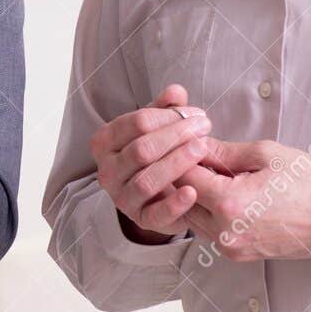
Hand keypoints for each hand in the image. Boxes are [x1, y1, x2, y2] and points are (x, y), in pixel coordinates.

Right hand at [89, 83, 212, 244]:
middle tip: (204, 128)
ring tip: (202, 149)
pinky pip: (156, 213)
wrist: (156, 194)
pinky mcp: (140, 219)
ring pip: (147, 180)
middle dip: (177, 136)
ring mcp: (122, 197)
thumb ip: (165, 108)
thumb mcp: (158, 127)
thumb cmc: (156, 154)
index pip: (136, 123)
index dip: (169, 116)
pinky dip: (175, 204)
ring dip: (177, 163)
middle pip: (142, 149)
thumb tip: (176, 92)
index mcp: (106, 142)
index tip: (197, 114)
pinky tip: (192, 191)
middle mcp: (107, 171)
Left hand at [175, 138, 310, 260]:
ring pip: (193, 218)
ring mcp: (230, 247)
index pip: (184, 176)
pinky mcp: (238, 255)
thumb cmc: (309, 183)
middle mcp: (225, 231)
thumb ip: (225, 151)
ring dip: (197, 196)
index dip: (183, 156)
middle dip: (187, 176)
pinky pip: (209, 231)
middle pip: (182, 200)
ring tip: (217, 175)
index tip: (190, 143)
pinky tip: (227, 194)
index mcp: (230, 203)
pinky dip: (210, 212)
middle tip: (201, 157)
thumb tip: (197, 145)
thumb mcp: (268, 154)